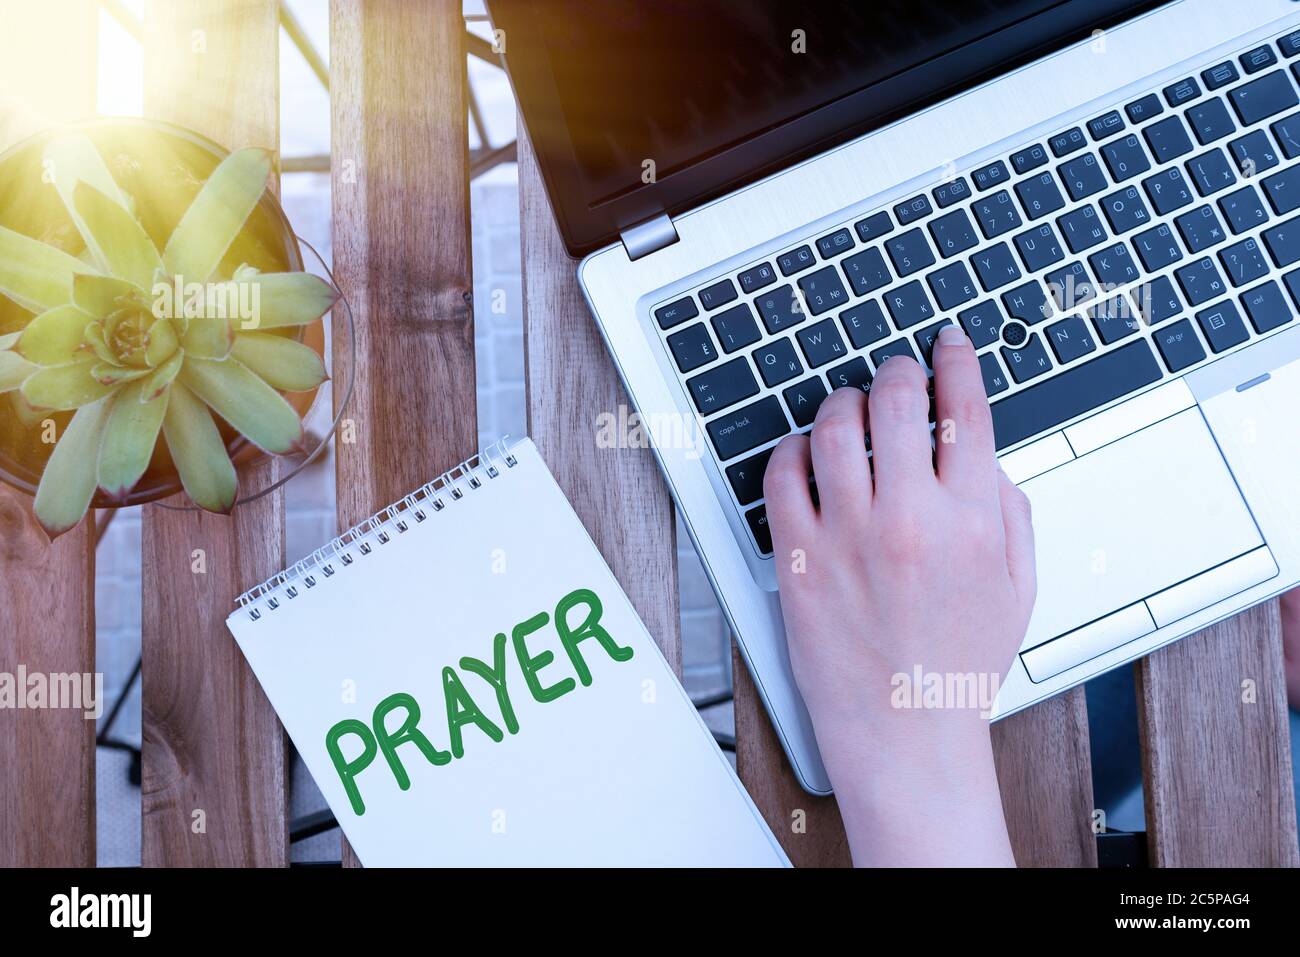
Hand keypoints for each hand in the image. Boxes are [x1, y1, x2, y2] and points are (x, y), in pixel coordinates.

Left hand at [763, 324, 1034, 865]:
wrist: (906, 734)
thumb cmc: (958, 666)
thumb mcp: (1017, 586)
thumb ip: (1008, 510)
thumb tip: (982, 453)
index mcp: (971, 520)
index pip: (966, 410)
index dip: (956, 361)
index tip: (946, 343)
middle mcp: (909, 518)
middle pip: (897, 401)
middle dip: (898, 371)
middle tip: (896, 372)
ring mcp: (847, 536)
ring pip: (834, 427)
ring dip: (840, 403)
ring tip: (846, 408)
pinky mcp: (798, 558)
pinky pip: (782, 475)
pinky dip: (791, 450)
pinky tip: (803, 452)